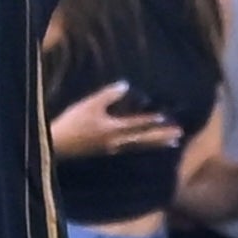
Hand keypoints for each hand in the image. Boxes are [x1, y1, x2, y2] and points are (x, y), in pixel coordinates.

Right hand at [49, 81, 180, 158]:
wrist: (57, 145)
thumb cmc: (72, 123)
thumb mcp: (89, 105)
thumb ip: (108, 95)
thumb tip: (126, 85)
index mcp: (113, 129)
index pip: (137, 123)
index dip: (152, 120)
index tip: (168, 118)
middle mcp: (117, 141)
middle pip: (144, 139)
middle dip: (161, 136)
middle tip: (179, 135)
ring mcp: (113, 149)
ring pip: (140, 146)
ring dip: (156, 143)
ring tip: (172, 143)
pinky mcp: (107, 151)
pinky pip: (131, 149)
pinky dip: (143, 146)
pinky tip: (146, 145)